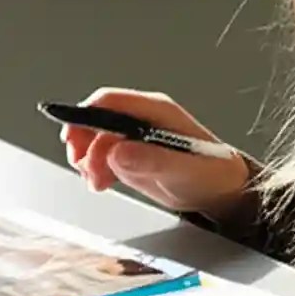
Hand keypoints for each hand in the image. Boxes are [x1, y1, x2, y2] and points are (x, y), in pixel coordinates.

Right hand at [59, 88, 250, 214]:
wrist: (222, 193)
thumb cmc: (212, 176)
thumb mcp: (184, 170)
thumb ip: (151, 161)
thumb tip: (117, 153)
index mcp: (155, 111)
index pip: (109, 102)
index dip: (85, 116)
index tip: (72, 139)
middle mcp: (142, 121)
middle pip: (97, 121)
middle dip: (84, 145)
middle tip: (86, 170)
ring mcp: (135, 138)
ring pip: (96, 141)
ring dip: (88, 161)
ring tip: (96, 182)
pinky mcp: (132, 156)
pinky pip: (102, 157)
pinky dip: (95, 170)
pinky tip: (101, 183)